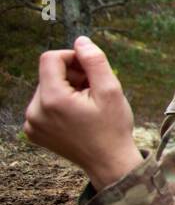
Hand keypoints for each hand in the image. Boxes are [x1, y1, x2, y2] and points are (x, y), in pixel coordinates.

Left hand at [24, 37, 142, 190]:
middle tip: (94, 90)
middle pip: (48, 74)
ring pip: (46, 88)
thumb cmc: (113, 127)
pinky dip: (60, 104)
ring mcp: (31, 123)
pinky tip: (78, 115)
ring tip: (88, 104)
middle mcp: (35, 111)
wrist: (109, 163)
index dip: (73, 57)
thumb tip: (80, 41)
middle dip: (72, 75)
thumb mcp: (111, 90)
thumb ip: (95, 61)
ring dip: (67, 89)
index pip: (51, 58)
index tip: (91, 70)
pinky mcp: (33, 131)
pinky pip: (43, 105)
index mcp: (52, 99)